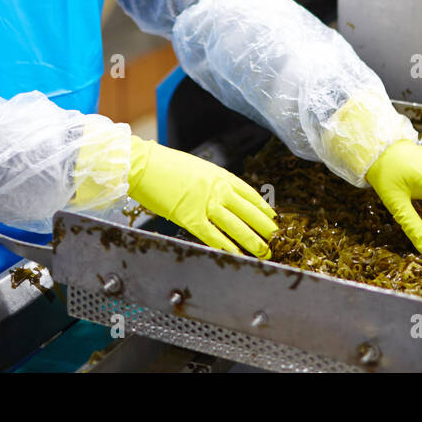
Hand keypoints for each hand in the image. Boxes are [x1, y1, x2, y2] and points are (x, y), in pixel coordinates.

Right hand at [127, 136, 277, 257]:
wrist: (145, 165)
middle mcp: (218, 190)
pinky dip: (227, 248)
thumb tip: (224, 198)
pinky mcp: (190, 218)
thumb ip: (214, 184)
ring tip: (264, 252)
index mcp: (221, 176)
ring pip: (237, 226)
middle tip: (277, 241)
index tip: (273, 219)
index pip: (251, 195)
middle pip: (250, 212)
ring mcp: (206, 204)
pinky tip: (237, 256)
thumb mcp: (199, 169)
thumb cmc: (167, 165)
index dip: (264, 210)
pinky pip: (214, 236)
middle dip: (266, 228)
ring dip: (253, 242)